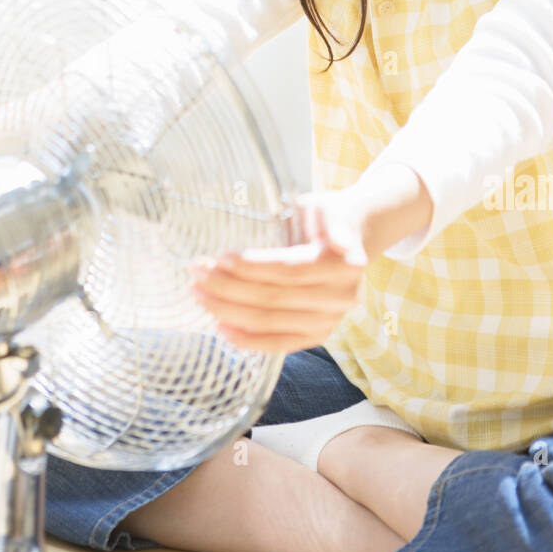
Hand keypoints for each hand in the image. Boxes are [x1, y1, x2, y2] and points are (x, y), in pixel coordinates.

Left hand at [188, 186, 371, 354]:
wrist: (355, 238)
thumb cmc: (331, 217)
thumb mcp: (329, 207)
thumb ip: (334, 223)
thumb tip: (341, 241)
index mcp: (343, 265)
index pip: (289, 270)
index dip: (253, 267)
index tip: (220, 257)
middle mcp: (339, 298)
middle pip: (274, 298)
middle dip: (229, 287)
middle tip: (197, 272)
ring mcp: (329, 321)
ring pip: (270, 322)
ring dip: (229, 311)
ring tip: (199, 293)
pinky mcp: (318, 335)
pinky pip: (278, 344)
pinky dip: (248, 339)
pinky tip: (220, 328)